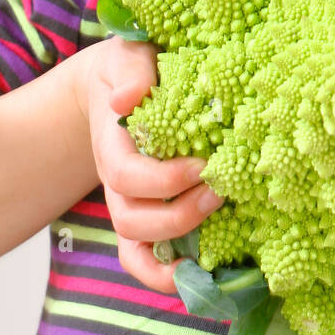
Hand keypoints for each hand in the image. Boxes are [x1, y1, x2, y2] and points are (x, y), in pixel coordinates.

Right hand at [75, 37, 224, 293]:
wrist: (121, 88)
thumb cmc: (132, 70)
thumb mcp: (128, 56)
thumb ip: (131, 70)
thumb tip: (130, 97)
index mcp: (112, 145)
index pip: (125, 175)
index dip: (163, 179)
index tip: (203, 165)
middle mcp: (118, 184)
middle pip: (132, 219)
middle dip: (179, 215)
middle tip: (221, 191)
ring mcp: (131, 205)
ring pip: (139, 245)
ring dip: (180, 244)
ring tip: (222, 226)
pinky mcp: (150, 217)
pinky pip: (145, 260)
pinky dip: (166, 277)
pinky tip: (203, 277)